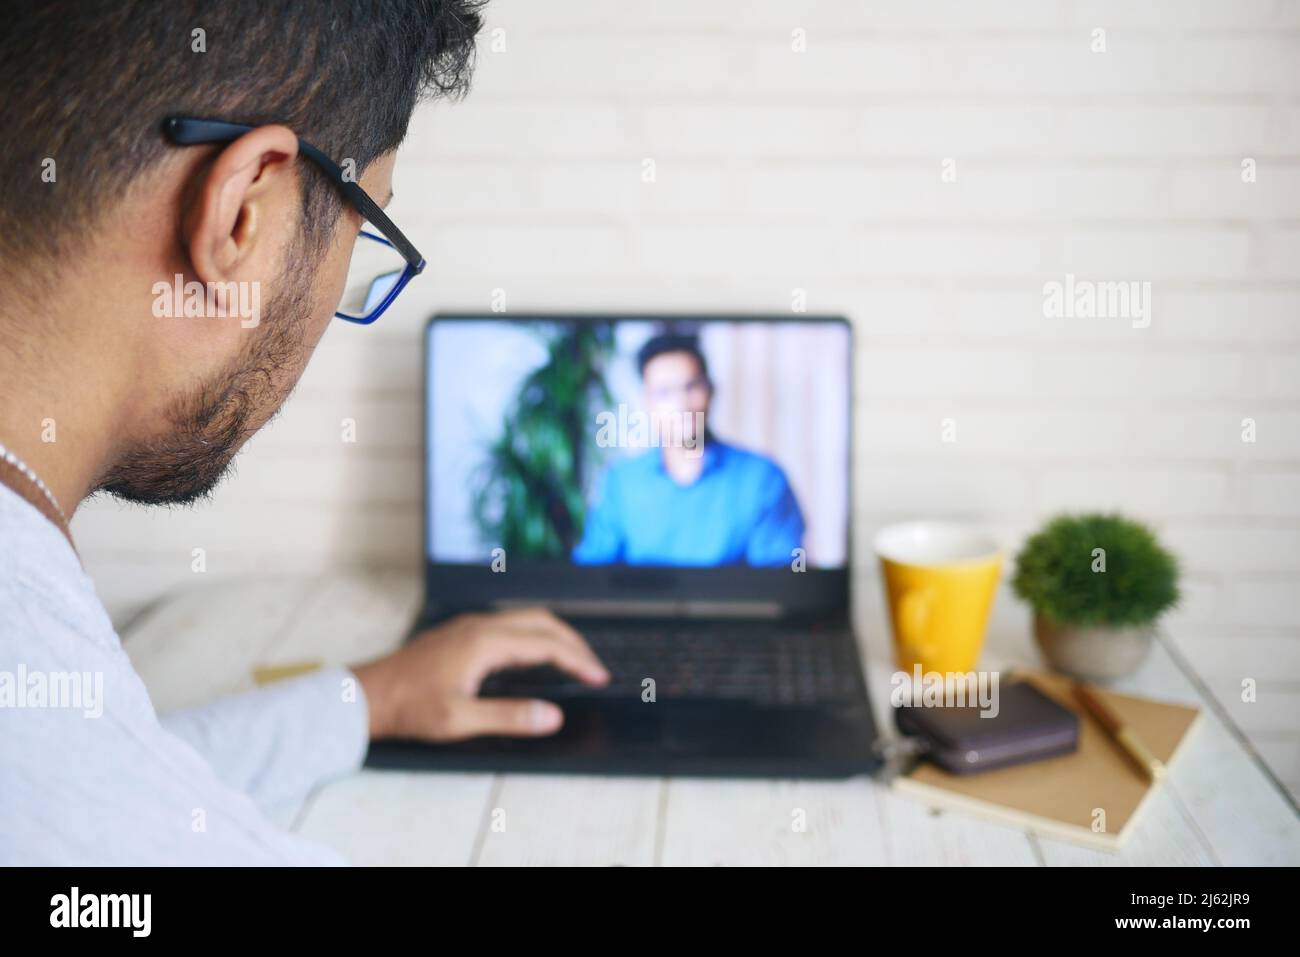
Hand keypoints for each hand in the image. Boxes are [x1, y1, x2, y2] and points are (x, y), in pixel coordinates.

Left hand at [351, 608, 608, 741]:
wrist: (367, 696)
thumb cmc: (409, 708)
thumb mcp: (460, 721)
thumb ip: (509, 717)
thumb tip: (551, 716)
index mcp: (485, 642)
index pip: (546, 644)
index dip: (577, 660)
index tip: (599, 677)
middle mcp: (480, 626)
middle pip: (542, 621)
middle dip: (573, 642)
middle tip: (594, 667)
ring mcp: (469, 626)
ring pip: (526, 618)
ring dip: (555, 635)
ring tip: (574, 659)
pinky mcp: (461, 633)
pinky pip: (510, 624)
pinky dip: (535, 635)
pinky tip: (536, 655)